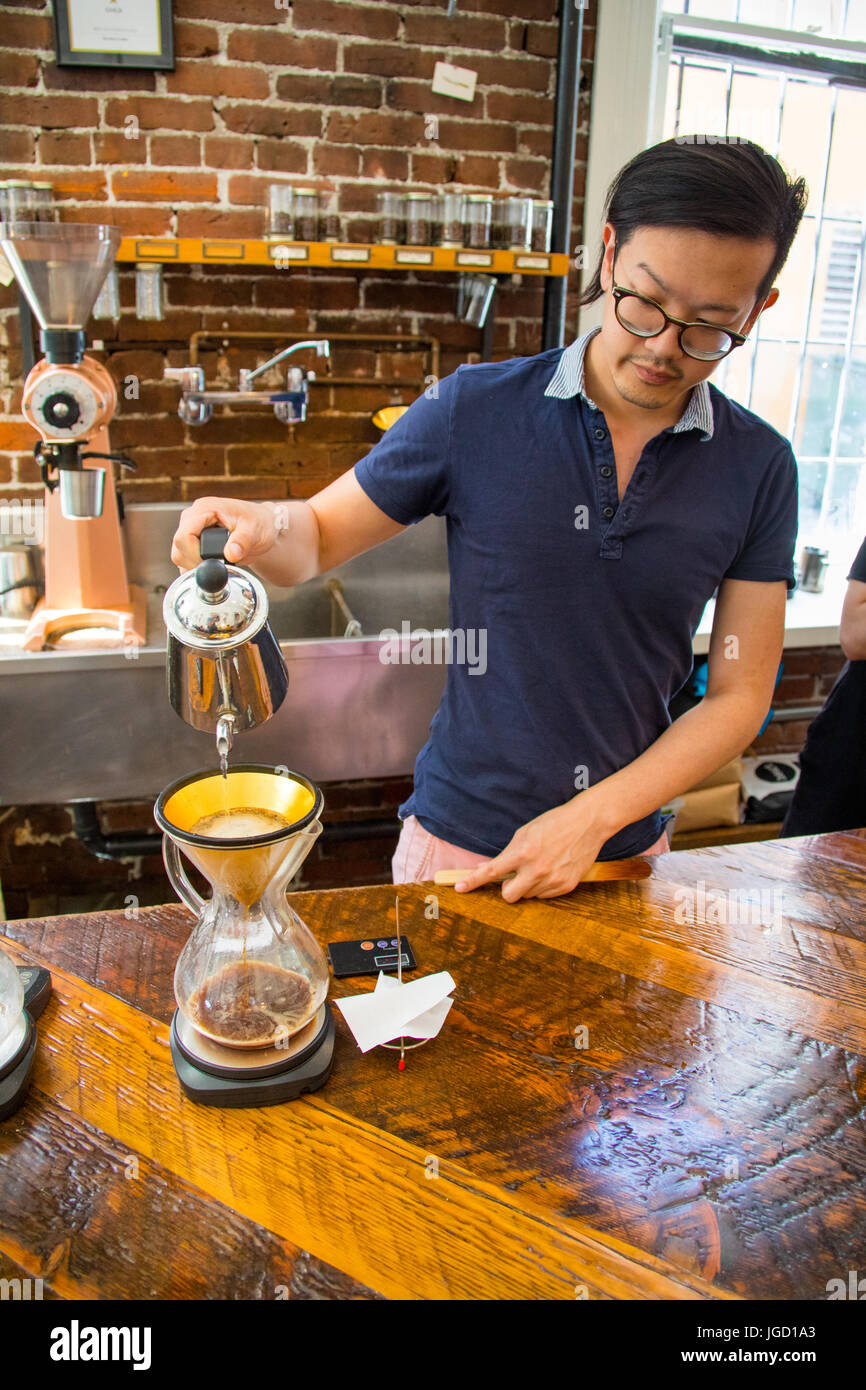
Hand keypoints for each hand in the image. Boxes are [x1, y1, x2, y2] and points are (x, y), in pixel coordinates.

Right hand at [170, 496, 280, 570]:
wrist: (261, 527)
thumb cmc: (258, 522)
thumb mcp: (255, 530)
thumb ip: (243, 541)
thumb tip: (231, 554)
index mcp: (204, 508)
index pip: (184, 535)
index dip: (194, 554)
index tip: (212, 565)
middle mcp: (192, 518)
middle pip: (179, 547)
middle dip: (195, 563)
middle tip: (217, 568)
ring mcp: (190, 530)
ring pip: (179, 555)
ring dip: (195, 567)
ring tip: (219, 566)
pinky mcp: (192, 542)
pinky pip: (184, 560)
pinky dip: (195, 569)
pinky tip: (213, 568)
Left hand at [454, 797, 610, 901]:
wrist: (587, 823)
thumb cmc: (554, 824)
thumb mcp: (525, 833)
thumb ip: (507, 853)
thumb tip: (487, 868)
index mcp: (523, 852)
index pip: (492, 871)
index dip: (473, 881)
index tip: (460, 888)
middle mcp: (536, 869)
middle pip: (509, 895)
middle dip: (507, 888)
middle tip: (514, 876)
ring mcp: (552, 880)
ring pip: (528, 896)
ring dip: (527, 885)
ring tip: (540, 865)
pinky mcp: (566, 886)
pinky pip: (544, 896)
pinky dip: (543, 886)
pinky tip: (551, 869)